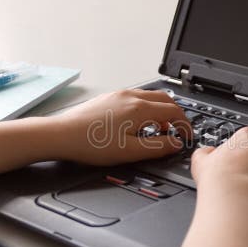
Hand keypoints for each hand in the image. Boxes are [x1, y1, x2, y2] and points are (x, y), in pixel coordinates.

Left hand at [47, 89, 190, 165]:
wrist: (60, 135)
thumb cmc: (90, 143)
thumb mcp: (129, 152)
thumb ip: (157, 147)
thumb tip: (175, 144)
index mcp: (140, 109)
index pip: (174, 112)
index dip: (185, 125)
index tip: (187, 136)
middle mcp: (131, 97)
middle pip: (165, 99)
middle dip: (176, 115)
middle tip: (178, 131)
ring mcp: (118, 95)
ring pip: (150, 97)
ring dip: (161, 111)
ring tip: (159, 129)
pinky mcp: (108, 98)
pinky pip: (136, 98)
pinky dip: (146, 108)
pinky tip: (138, 123)